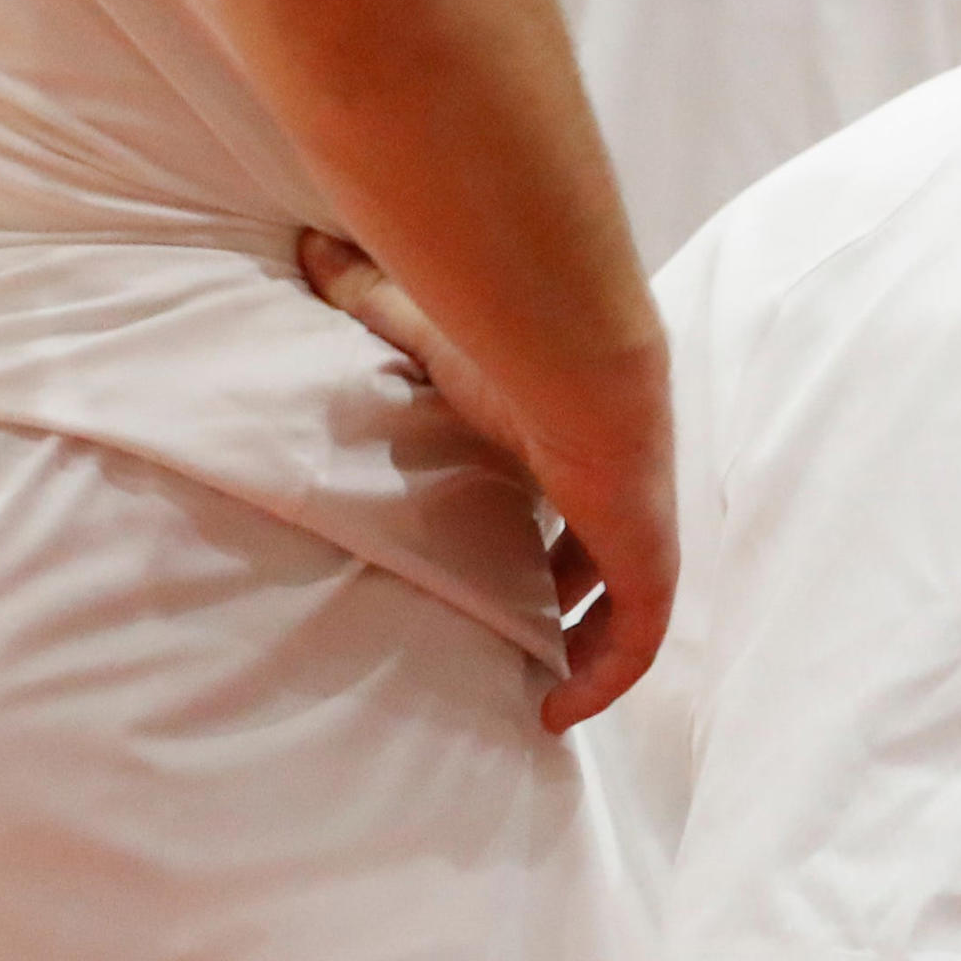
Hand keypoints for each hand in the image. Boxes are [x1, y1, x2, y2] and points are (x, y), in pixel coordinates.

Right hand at [300, 228, 674, 730]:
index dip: (539, 537)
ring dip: (585, 650)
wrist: (576, 345)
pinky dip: (606, 679)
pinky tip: (562, 712)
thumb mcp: (427, 331)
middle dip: (560, 598)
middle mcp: (611, 486)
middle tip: (504, 644)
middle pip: (596, 557)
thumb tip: (311, 247)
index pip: (564, 498)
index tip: (491, 574)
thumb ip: (372, 299)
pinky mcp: (648, 556)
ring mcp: (637, 525)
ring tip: (531, 695)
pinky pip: (638, 638)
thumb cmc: (507, 335)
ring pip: (623, 606)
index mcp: (568, 441)